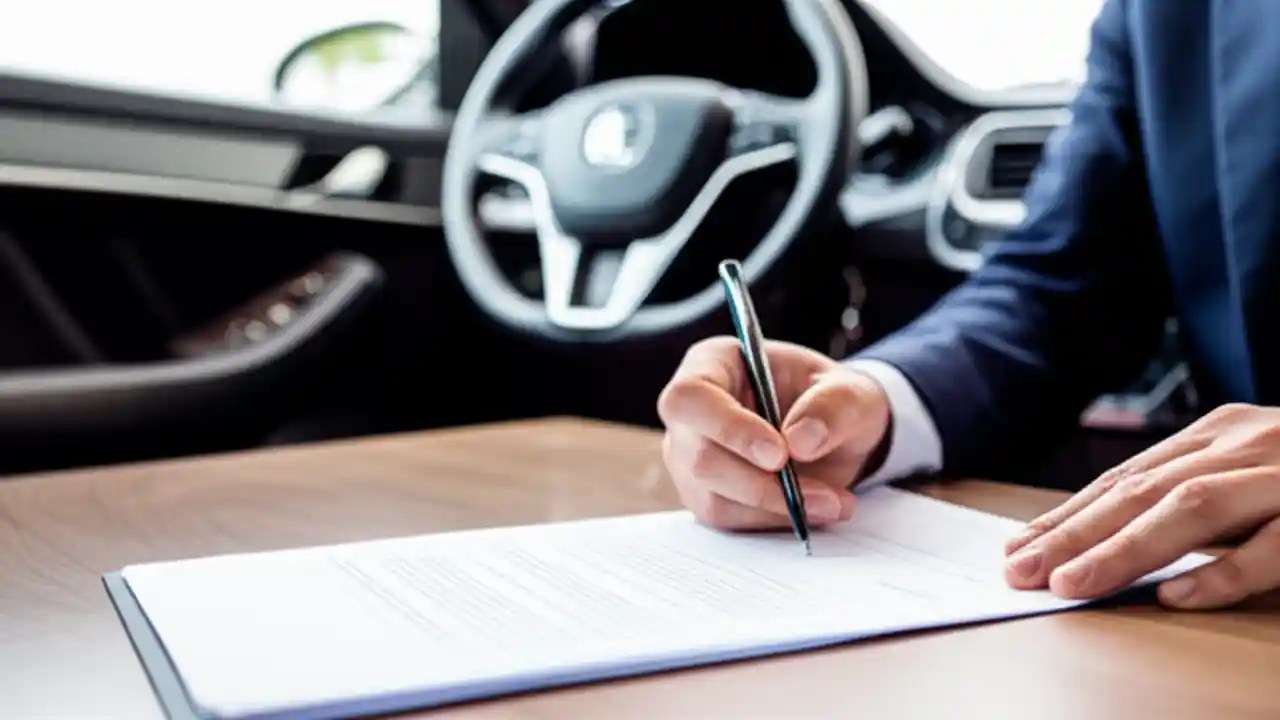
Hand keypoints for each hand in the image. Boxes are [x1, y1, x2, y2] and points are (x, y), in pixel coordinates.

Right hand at [657, 336, 890, 530]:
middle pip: (700, 457)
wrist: (833, 434)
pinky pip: (728, 521)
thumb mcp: (849, 390)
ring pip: (712, 498)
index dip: (729, 429)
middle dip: (761, 483)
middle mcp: (691, 413)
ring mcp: (691, 458)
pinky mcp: (705, 495)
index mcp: (712, 364)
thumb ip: (832, 406)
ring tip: (832, 502)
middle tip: (822, 493)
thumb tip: (801, 441)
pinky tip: (812, 510)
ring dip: (775, 508)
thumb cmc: (829, 399)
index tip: (779, 455)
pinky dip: (774, 521)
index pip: (692, 398)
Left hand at [1004, 403, 1279, 608]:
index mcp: (1219, 435)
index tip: (1018, 548)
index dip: (1069, 515)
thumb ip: (1196, 494)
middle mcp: (1243, 446)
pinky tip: (1174, 596)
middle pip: (1143, 490)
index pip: (1126, 478)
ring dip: (1124, 549)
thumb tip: (1112, 536)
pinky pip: (1272, 546)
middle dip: (1075, 534)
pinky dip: (1221, 571)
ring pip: (1192, 507)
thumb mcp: (1253, 470)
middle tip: (1022, 571)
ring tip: (1071, 585)